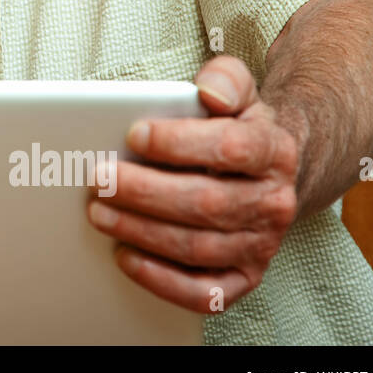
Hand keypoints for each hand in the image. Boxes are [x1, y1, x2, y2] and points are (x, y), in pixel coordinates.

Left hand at [85, 54, 299, 312]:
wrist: (269, 172)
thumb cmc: (237, 127)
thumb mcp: (237, 89)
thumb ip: (224, 78)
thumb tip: (210, 92)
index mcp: (274, 152)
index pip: (231, 148)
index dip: (179, 143)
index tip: (134, 133)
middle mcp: (274, 203)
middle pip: (206, 203)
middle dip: (144, 192)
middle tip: (99, 178)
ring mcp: (260, 245)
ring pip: (197, 247)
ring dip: (141, 231)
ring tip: (98, 211)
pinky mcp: (244, 278)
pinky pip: (204, 293)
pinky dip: (161, 279)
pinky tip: (125, 256)